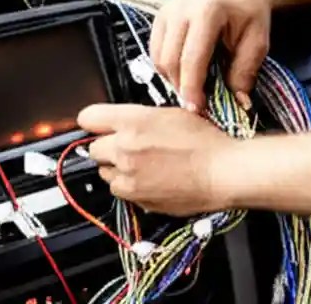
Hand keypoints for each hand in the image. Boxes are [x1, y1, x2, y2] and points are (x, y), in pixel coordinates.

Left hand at [77, 103, 236, 215]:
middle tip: (129, 147)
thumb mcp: (171, 113)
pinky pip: (120, 190)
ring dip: (118, 168)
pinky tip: (150, 179)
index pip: (88, 118)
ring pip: (105, 172)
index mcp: (133, 121)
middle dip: (109, 147)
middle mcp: (124, 148)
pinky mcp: (135, 197)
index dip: (95, 122)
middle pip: (94, 148)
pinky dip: (129, 186)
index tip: (99, 126)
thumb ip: (140, 117)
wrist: (222, 172)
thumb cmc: (205, 142)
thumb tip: (123, 122)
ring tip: (144, 165)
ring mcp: (128, 176)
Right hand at [149, 0, 270, 112]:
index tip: (197, 109)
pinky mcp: (159, 17)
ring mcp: (166, 12)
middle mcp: (180, 9)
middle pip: (170, 61)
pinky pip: (155, 53)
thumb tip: (237, 101)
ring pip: (159, 59)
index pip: (192, 58)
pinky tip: (186, 71)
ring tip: (195, 86)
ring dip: (174, 79)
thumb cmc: (250, 13)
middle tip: (200, 103)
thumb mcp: (258, 42)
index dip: (192, 88)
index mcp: (207, 12)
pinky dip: (168, 68)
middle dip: (182, 87)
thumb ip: (245, 71)